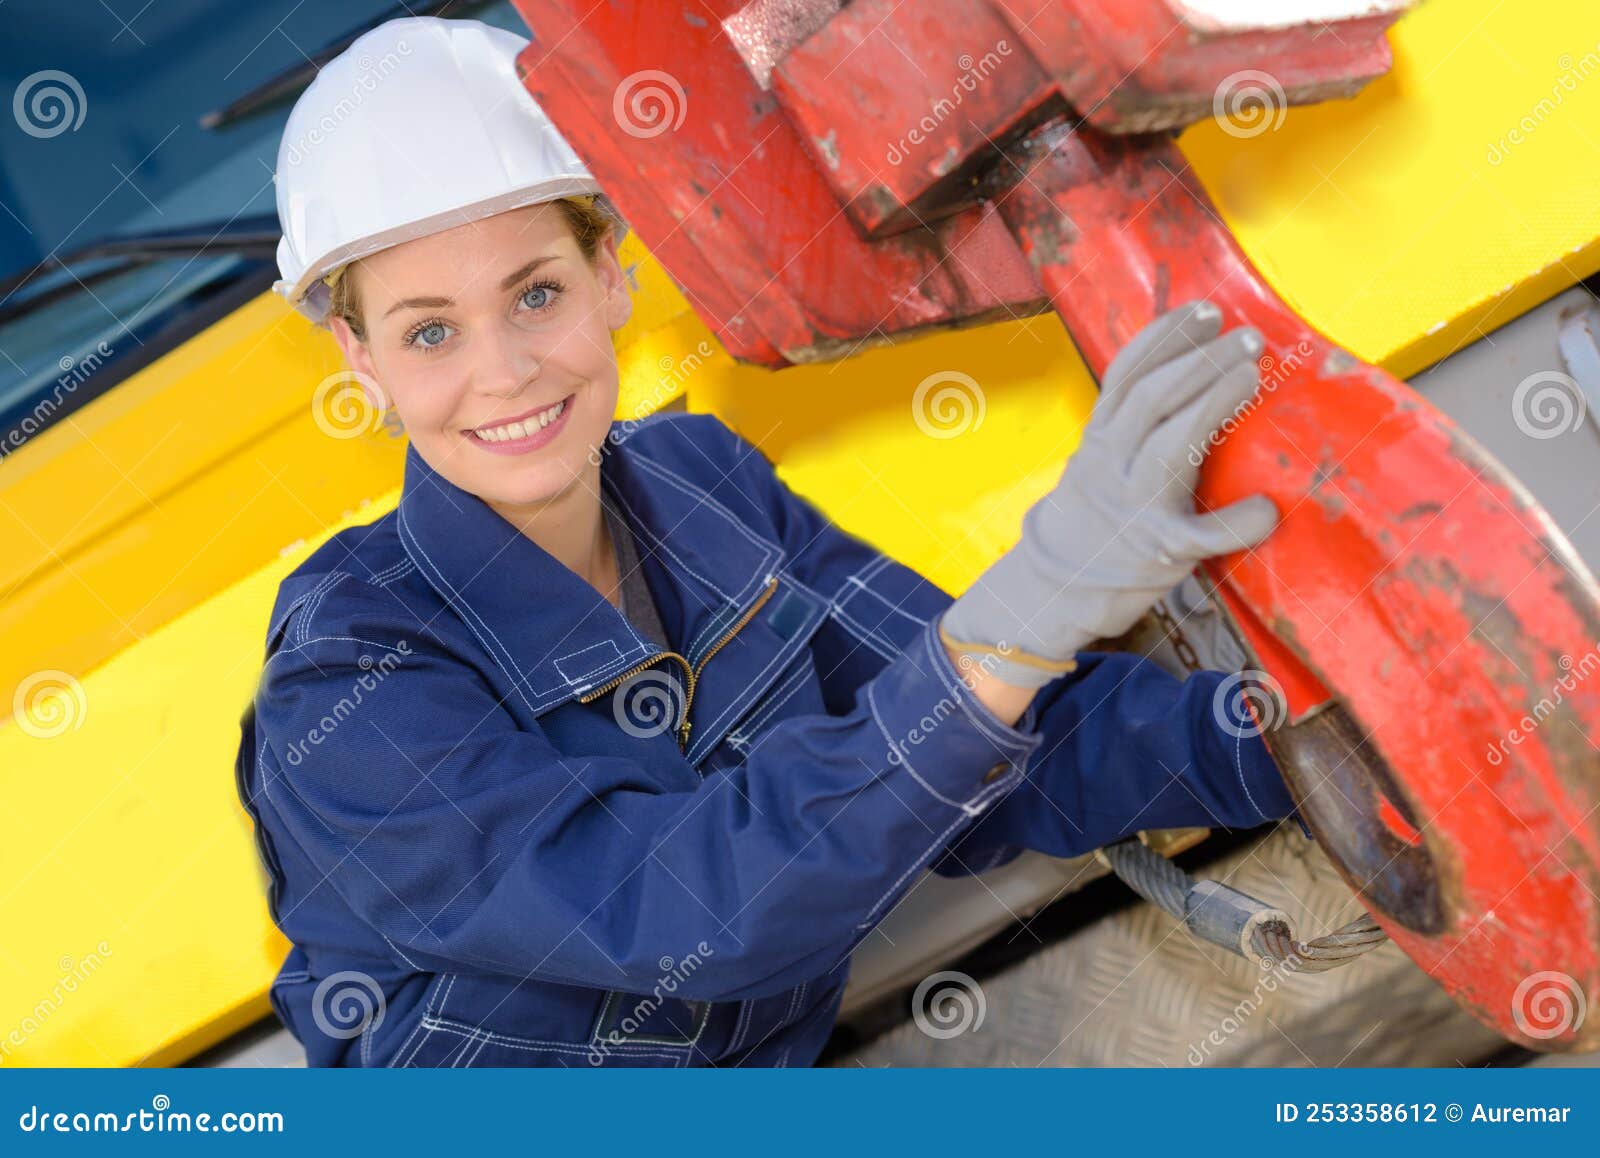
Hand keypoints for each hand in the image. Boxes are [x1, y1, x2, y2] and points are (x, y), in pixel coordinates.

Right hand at [938, 300, 1278, 688]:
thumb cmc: (1101, 510)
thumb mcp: (1104, 455)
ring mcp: (1132, 507)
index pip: (1126, 373)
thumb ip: (1136, 419)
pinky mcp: (1158, 550)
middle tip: (1247, 338)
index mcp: (1100, 436)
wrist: (1060, 584)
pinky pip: (1198, 536)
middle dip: (1200, 361)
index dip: (1166, 336)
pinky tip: (1265, 511)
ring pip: (1169, 449)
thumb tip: (1195, 362)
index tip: (1206, 310)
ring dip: (1212, 405)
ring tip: (1251, 375)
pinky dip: (1233, 524)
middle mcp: (1110, 464)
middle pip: (1150, 400)